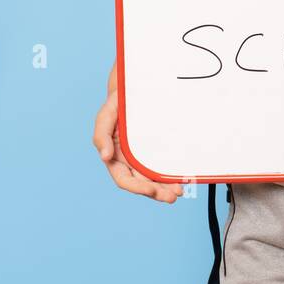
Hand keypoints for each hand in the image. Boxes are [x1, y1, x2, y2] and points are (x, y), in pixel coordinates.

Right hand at [93, 64, 183, 202]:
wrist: (136, 88)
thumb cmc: (118, 102)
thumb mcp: (106, 115)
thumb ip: (101, 135)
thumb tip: (105, 156)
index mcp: (115, 156)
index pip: (125, 180)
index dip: (138, 188)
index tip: (152, 190)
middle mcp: (129, 160)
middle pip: (143, 183)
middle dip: (157, 192)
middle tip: (173, 196)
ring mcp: (143, 156)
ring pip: (154, 178)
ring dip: (166, 187)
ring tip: (180, 190)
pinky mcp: (158, 149)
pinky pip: (164, 165)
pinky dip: (172, 174)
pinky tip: (183, 178)